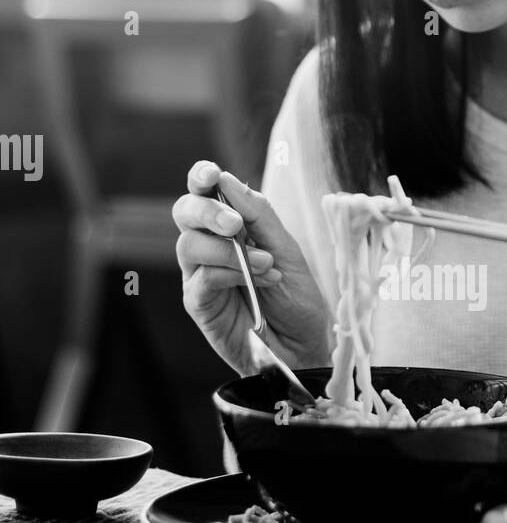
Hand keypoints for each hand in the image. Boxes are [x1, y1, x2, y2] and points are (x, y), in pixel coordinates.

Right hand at [173, 160, 329, 375]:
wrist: (305, 347)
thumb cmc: (296, 299)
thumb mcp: (287, 249)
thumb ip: (258, 215)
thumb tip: (228, 181)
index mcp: (229, 228)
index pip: (203, 193)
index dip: (200, 178)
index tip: (210, 174)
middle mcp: (208, 247)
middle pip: (184, 213)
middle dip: (207, 211)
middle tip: (235, 225)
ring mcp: (200, 276)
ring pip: (188, 245)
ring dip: (228, 251)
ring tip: (266, 265)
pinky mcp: (199, 304)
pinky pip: (201, 279)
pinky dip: (229, 274)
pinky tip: (256, 282)